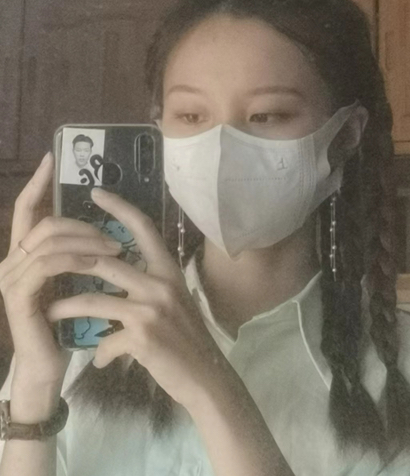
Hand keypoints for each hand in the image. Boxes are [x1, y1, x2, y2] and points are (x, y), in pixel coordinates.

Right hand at [0, 153, 122, 385]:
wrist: (47, 365)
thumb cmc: (64, 323)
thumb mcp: (71, 282)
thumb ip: (74, 255)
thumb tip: (101, 230)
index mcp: (24, 254)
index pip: (28, 210)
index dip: (38, 183)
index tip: (51, 158)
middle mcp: (11, 261)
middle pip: (45, 222)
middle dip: (82, 224)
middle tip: (113, 238)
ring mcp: (11, 278)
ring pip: (49, 240)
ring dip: (87, 241)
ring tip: (114, 251)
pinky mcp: (18, 295)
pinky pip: (48, 263)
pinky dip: (76, 259)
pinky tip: (97, 264)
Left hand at [45, 188, 228, 408]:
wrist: (205, 374)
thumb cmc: (188, 336)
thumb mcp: (174, 301)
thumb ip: (148, 287)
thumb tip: (118, 285)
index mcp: (168, 269)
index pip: (143, 228)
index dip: (119, 207)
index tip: (96, 193)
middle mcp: (160, 283)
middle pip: (104, 261)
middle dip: (71, 263)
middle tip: (46, 264)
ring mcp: (150, 308)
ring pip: (92, 299)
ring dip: (65, 308)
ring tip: (49, 313)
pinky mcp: (141, 336)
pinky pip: (105, 340)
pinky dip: (99, 352)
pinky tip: (99, 359)